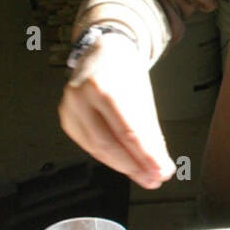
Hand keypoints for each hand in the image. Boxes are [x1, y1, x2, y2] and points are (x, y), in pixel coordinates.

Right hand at [58, 33, 175, 188]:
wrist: (102, 52)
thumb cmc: (124, 71)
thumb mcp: (143, 95)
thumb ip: (150, 130)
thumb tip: (159, 163)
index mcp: (102, 86)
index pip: (127, 130)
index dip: (145, 155)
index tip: (162, 170)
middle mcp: (81, 98)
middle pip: (108, 143)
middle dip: (134, 166)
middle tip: (154, 178)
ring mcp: (70, 109)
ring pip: (97, 149)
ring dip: (123, 166)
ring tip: (144, 175)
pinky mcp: (68, 120)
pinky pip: (90, 146)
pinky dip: (110, 157)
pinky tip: (125, 163)